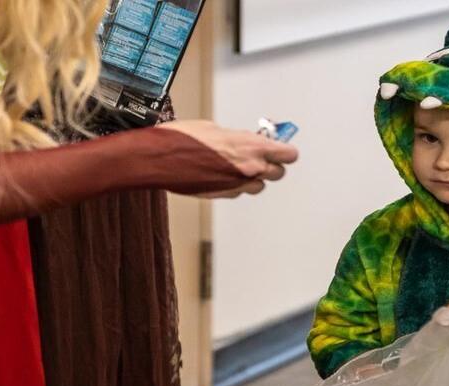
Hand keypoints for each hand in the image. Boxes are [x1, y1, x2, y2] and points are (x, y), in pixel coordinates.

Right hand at [161, 119, 298, 197]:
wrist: (160, 158)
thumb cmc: (182, 139)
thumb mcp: (215, 128)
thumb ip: (238, 138)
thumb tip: (244, 141)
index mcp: (251, 147)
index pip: (288, 154)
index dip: (286, 152)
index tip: (284, 149)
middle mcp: (249, 168)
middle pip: (278, 173)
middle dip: (272, 165)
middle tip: (262, 157)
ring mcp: (237, 184)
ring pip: (259, 185)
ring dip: (254, 177)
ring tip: (239, 166)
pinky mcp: (224, 195)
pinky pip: (239, 191)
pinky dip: (236, 184)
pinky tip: (223, 174)